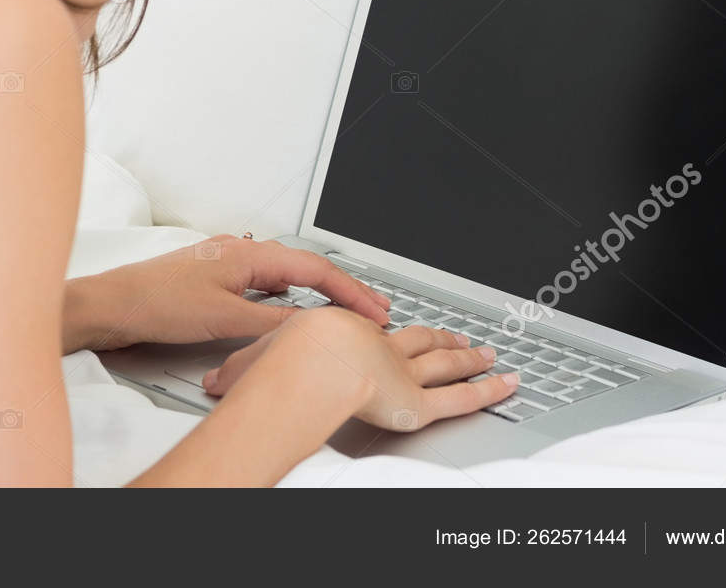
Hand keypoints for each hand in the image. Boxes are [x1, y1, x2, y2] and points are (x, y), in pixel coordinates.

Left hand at [64, 235, 390, 351]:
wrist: (113, 304)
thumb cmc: (157, 303)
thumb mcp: (224, 319)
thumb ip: (270, 323)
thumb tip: (309, 327)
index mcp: (249, 254)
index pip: (315, 270)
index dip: (351, 292)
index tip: (376, 310)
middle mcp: (240, 252)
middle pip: (305, 267)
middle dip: (342, 289)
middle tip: (373, 309)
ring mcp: (226, 262)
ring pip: (285, 273)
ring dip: (315, 290)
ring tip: (340, 307)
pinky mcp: (213, 278)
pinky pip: (263, 281)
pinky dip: (286, 293)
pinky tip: (285, 303)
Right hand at [203, 309, 518, 430]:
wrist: (307, 365)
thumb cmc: (280, 362)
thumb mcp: (250, 363)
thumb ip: (241, 373)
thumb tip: (218, 381)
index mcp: (340, 333)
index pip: (364, 331)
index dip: (377, 328)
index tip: (386, 324)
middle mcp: (378, 346)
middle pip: (415, 339)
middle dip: (437, 335)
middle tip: (455, 332)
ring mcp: (403, 372)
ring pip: (443, 362)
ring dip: (468, 356)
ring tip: (486, 352)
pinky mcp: (420, 402)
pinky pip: (462, 398)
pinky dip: (488, 390)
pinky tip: (508, 384)